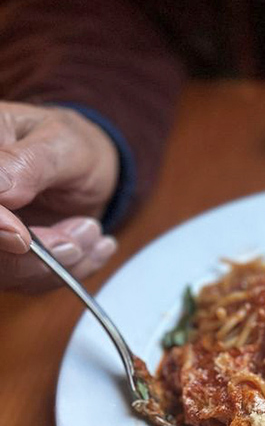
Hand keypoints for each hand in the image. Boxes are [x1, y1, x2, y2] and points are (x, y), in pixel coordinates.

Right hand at [0, 101, 119, 290]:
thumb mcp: (60, 142)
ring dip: (61, 263)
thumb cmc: (71, 147)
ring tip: (92, 231)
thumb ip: (28, 164)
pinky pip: (33, 282)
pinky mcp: (9, 260)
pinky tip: (94, 247)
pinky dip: (70, 270)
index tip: (23, 238)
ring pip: (8, 273)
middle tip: (85, 231)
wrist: (88, 170)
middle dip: (37, 254)